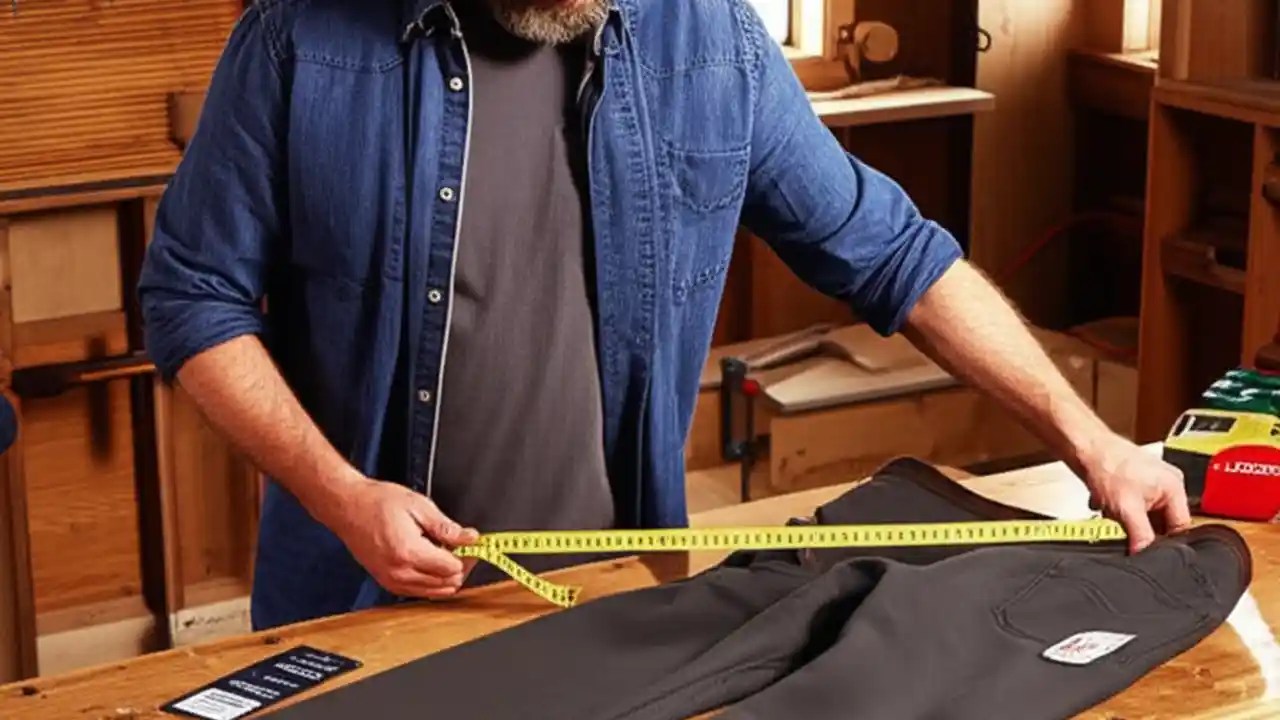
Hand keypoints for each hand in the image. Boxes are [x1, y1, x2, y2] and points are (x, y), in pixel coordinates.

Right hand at [326, 477, 479, 598]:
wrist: (347, 507)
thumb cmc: (377, 502)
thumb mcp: (419, 506)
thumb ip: (447, 527)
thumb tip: (470, 538)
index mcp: (409, 553)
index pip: (452, 569)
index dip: (467, 556)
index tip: (472, 544)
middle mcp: (400, 573)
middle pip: (446, 585)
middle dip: (460, 567)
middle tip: (463, 547)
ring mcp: (392, 581)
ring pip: (434, 592)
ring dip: (446, 576)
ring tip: (446, 552)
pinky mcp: (387, 582)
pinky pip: (418, 591)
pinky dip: (430, 581)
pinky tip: (431, 561)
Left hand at [1079, 435, 1191, 554]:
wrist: (1083, 447)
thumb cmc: (1106, 466)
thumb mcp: (1127, 509)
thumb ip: (1141, 535)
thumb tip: (1145, 555)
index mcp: (1175, 488)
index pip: (1181, 528)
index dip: (1165, 542)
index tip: (1148, 551)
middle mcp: (1168, 484)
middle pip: (1163, 523)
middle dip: (1143, 529)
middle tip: (1125, 526)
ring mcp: (1151, 483)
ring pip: (1146, 516)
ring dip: (1128, 520)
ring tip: (1112, 511)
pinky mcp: (1134, 484)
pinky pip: (1132, 508)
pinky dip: (1119, 511)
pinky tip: (1105, 505)